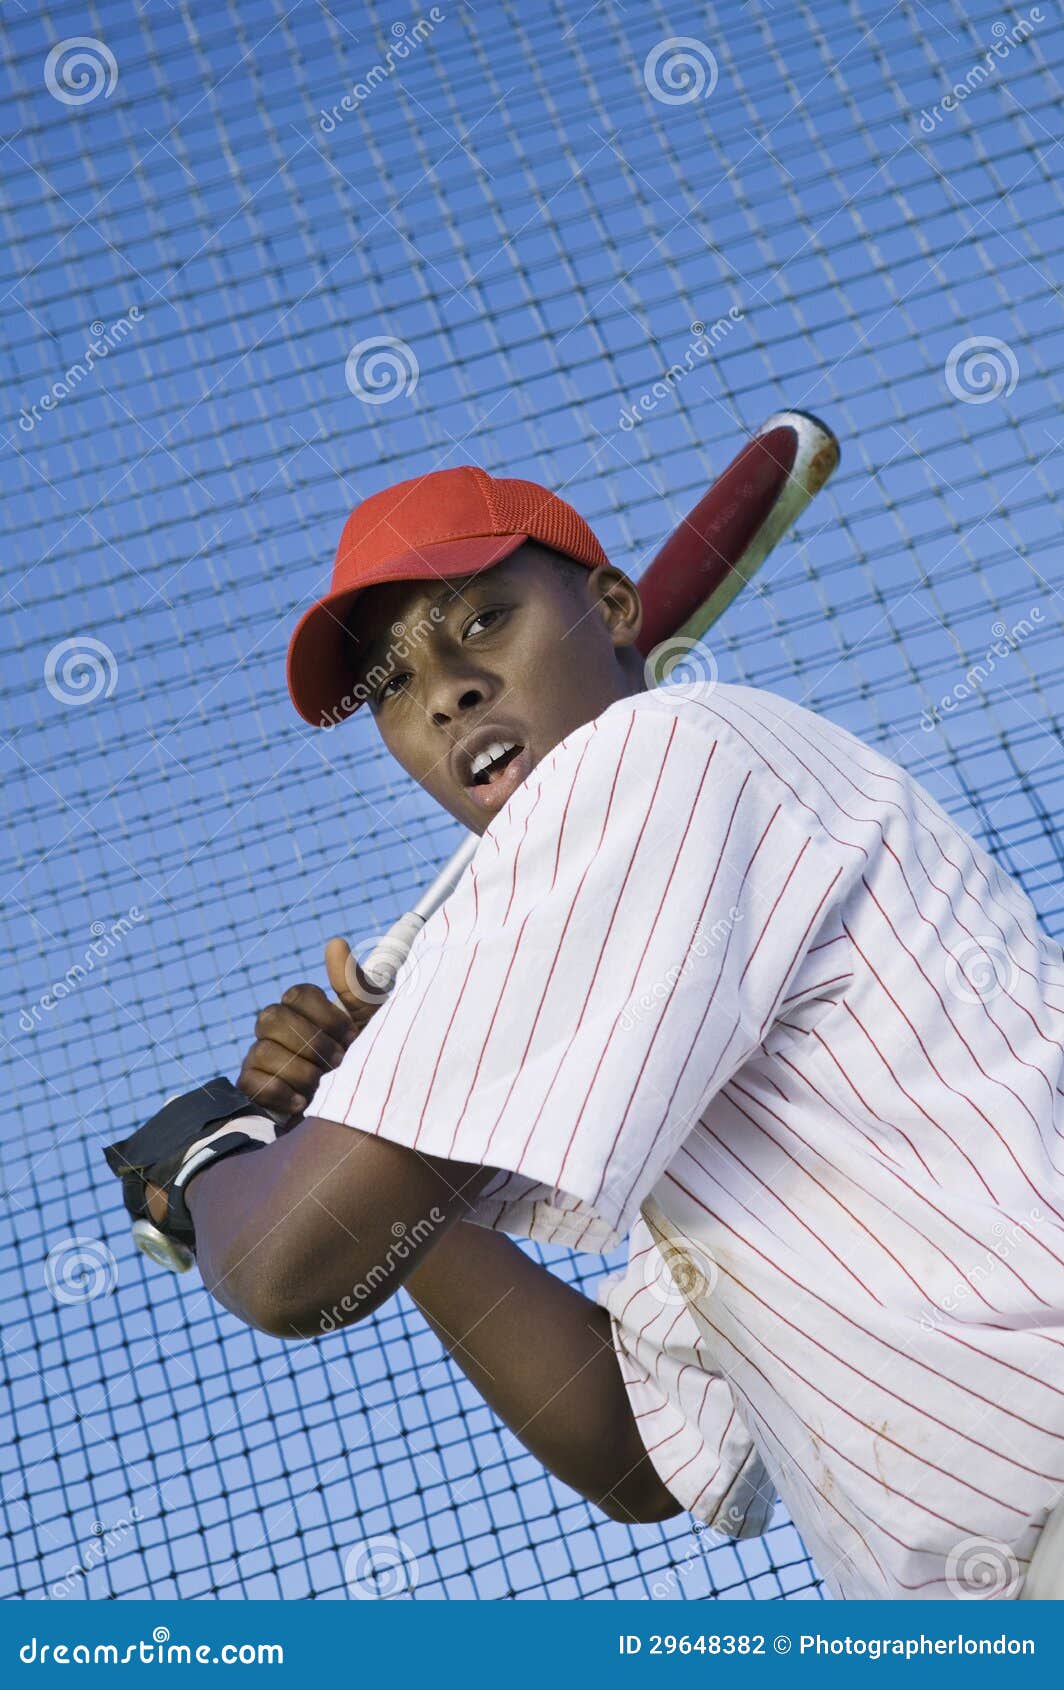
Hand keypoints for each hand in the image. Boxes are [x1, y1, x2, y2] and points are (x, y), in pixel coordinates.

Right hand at [237, 942, 387, 1120]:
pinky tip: (304, 1103)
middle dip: (310, 1042)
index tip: (352, 1037)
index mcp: (305, 1009)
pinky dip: (278, 1092)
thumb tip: (335, 942)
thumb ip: (356, 987)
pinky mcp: (253, 1088)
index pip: (297, 993)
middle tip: (340, 1062)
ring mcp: (262, 1057)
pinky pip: (249, 1081)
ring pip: (260, 1051)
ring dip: (299, 1071)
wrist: (362, 1116)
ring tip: (324, 1087)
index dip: (325, 1016)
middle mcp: (278, 1029)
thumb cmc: (368, 1062)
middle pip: (271, 1017)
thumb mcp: (372, 1024)